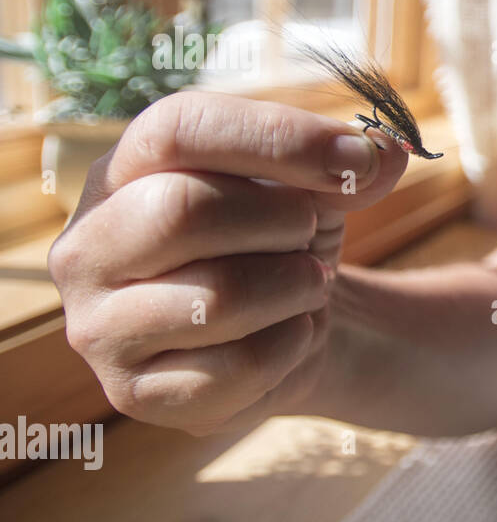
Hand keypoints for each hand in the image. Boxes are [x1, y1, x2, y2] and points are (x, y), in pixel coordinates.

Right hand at [47, 91, 408, 435]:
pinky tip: (290, 335)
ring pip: (215, 298)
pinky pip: (235, 367)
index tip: (357, 158)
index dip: (278, 137)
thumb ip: (346, 164)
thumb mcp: (314, 188)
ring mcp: (99, 326)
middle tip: (309, 233)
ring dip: (295, 288)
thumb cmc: (280, 243)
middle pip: (181, 211)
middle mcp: (87, 246)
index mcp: (122, 170)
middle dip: (279, 222)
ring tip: (307, 284)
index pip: (179, 128)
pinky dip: (291, 346)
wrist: (284, 329)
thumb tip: (384, 151)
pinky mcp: (136, 393)